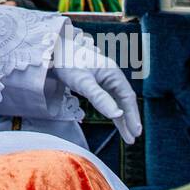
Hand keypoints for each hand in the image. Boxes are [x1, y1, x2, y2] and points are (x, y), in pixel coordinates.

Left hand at [49, 22, 141, 144]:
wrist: (53, 51)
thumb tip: (118, 115)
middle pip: (124, 100)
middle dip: (129, 119)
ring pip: (117, 100)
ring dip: (121, 117)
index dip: (132, 115)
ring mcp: (104, 79)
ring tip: (127, 136)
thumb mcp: (83, 83)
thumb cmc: (68, 63)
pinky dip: (112, 110)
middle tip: (133, 138)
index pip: (127, 97)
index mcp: (113, 73)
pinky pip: (108, 98)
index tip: (136, 131)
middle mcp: (111, 76)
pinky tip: (115, 120)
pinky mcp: (96, 82)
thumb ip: (100, 98)